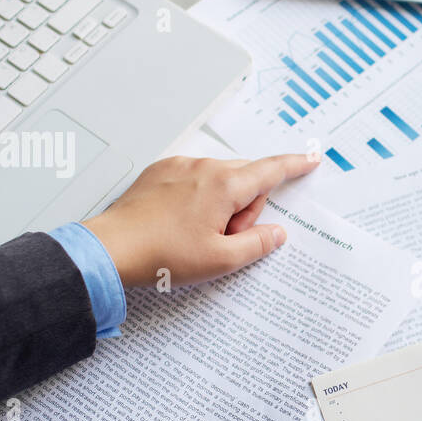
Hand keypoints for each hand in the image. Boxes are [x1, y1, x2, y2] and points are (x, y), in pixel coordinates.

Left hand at [83, 153, 315, 288]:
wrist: (111, 250)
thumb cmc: (162, 255)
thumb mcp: (221, 260)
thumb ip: (257, 244)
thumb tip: (276, 233)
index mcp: (224, 185)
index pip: (271, 171)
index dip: (294, 166)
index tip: (310, 160)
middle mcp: (203, 167)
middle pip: (244, 180)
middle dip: (244, 208)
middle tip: (226, 238)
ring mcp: (178, 166)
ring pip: (218, 180)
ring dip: (220, 205)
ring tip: (197, 235)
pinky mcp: (159, 172)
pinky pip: (193, 179)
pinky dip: (197, 199)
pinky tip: (180, 224)